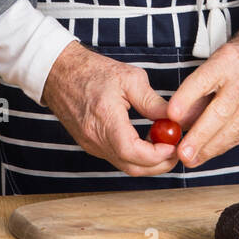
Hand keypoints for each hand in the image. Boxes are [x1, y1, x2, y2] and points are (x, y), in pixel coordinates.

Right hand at [41, 42, 181, 176]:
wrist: (60, 73)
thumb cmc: (93, 71)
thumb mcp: (129, 78)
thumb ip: (152, 102)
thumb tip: (175, 119)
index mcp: (105, 118)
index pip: (132, 151)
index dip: (156, 155)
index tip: (173, 145)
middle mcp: (95, 138)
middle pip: (131, 167)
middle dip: (159, 165)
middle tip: (177, 150)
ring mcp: (91, 145)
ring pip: (125, 165)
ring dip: (148, 162)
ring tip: (165, 144)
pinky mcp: (90, 145)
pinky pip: (116, 158)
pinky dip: (135, 156)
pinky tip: (147, 141)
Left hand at [166, 18, 238, 167]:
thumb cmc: (236, 59)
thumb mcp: (214, 62)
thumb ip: (196, 91)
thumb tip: (178, 121)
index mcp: (227, 59)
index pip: (204, 80)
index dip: (187, 98)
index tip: (172, 115)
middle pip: (221, 110)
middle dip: (200, 135)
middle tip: (183, 153)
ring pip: (234, 127)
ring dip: (210, 147)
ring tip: (191, 159)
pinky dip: (223, 145)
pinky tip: (208, 153)